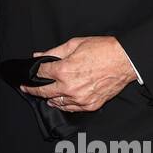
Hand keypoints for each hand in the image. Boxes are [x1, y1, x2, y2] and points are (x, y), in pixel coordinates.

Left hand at [22, 36, 137, 112]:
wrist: (125, 60)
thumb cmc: (102, 50)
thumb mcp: (74, 44)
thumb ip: (54, 52)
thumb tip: (39, 56)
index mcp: (64, 70)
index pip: (40, 74)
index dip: (33, 72)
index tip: (29, 73)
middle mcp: (70, 87)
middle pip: (44, 92)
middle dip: (33, 89)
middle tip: (26, 88)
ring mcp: (80, 99)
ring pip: (57, 103)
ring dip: (49, 98)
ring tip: (44, 95)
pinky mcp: (90, 105)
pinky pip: (72, 108)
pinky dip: (65, 105)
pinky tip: (60, 101)